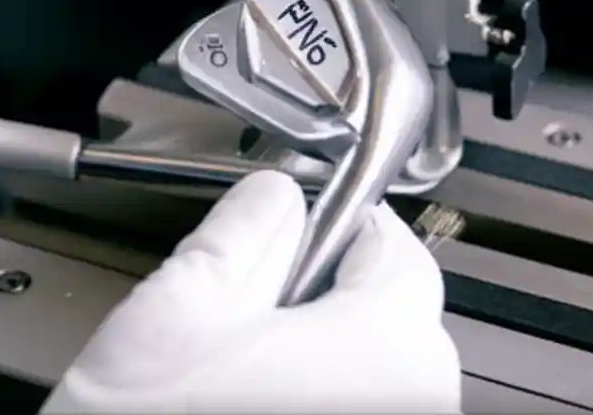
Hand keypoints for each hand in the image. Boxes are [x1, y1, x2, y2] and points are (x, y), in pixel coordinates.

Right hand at [42, 171, 461, 413]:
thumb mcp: (174, 315)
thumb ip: (238, 236)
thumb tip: (270, 199)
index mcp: (386, 345)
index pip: (396, 250)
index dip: (342, 226)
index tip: (307, 225)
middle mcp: (418, 405)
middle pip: (394, 319)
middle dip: (327, 301)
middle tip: (252, 306)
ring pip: (377, 381)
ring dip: (324, 365)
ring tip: (237, 378)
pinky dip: (322, 408)